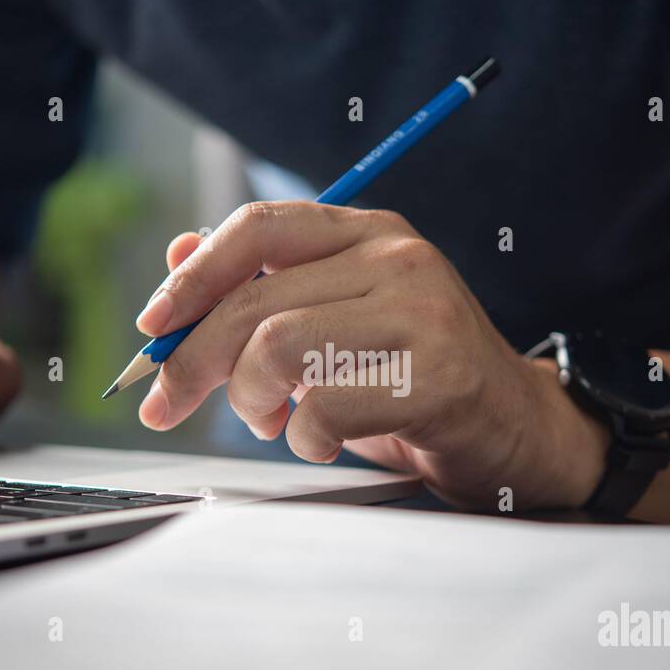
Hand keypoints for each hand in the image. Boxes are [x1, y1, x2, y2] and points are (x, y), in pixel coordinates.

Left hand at [135, 202, 606, 509]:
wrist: (516, 431)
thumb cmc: (414, 380)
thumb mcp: (337, 323)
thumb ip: (268, 289)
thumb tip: (179, 256)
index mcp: (368, 232)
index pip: (259, 227)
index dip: (193, 276)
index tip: (152, 327)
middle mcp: (396, 258)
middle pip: (254, 300)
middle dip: (192, 362)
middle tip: (164, 405)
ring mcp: (421, 311)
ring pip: (277, 348)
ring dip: (252, 402)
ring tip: (274, 423)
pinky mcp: (436, 373)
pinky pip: (321, 407)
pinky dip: (304, 440)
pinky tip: (324, 442)